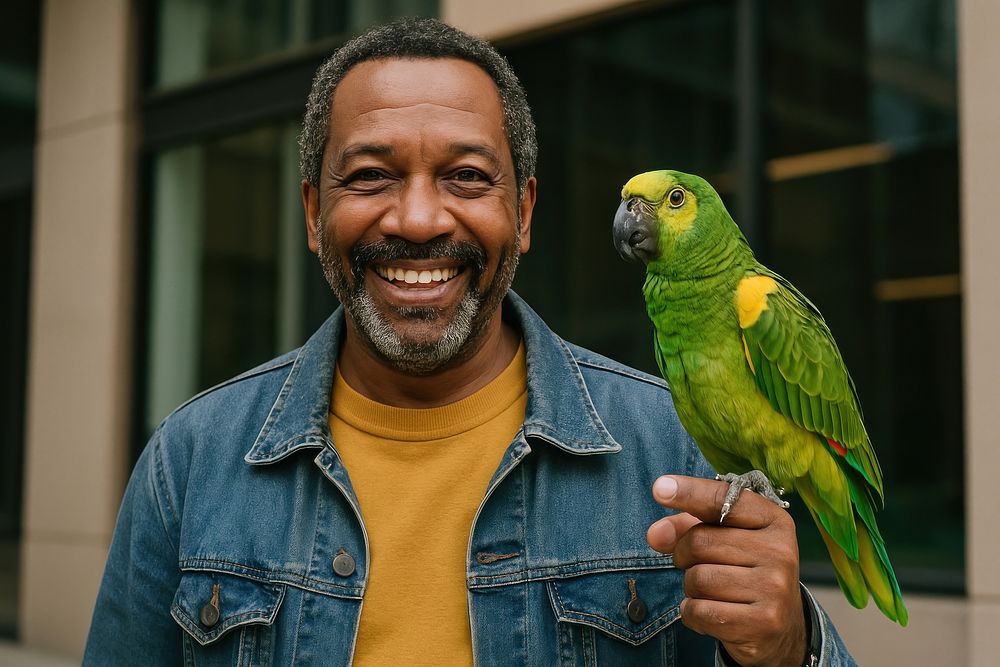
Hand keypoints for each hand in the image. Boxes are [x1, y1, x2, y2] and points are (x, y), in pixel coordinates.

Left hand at [647, 475, 805, 666]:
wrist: (782, 627)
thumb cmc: (745, 571)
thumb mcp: (726, 539)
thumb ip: (687, 526)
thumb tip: (655, 534)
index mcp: (774, 521)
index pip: (724, 500)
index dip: (688, 493)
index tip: (659, 489)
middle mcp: (780, 551)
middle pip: (700, 541)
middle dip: (683, 554)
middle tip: (694, 564)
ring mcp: (775, 588)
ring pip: (698, 579)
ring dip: (691, 587)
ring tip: (711, 592)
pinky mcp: (763, 622)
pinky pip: (700, 611)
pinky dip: (692, 613)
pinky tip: (710, 613)